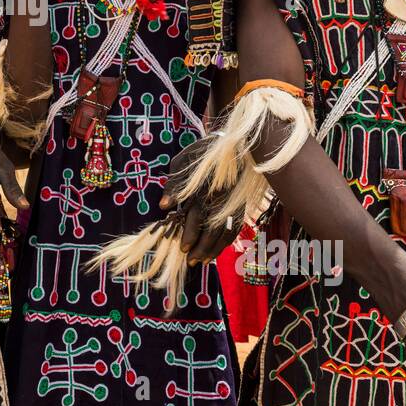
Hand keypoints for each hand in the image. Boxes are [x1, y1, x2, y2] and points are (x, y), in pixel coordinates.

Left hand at [159, 142, 240, 266]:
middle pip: (213, 229)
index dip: (190, 235)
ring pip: (226, 232)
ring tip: (202, 261)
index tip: (182, 249)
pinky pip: (235, 227)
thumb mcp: (181, 163)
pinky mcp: (241, 204)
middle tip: (190, 261)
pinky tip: (217, 250)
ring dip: (214, 249)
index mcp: (205, 188)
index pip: (197, 217)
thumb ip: (173, 185)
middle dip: (201, 248)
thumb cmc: (200, 153)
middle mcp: (221, 198)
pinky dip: (227, 242)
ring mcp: (233, 202)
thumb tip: (164, 206)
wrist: (231, 143)